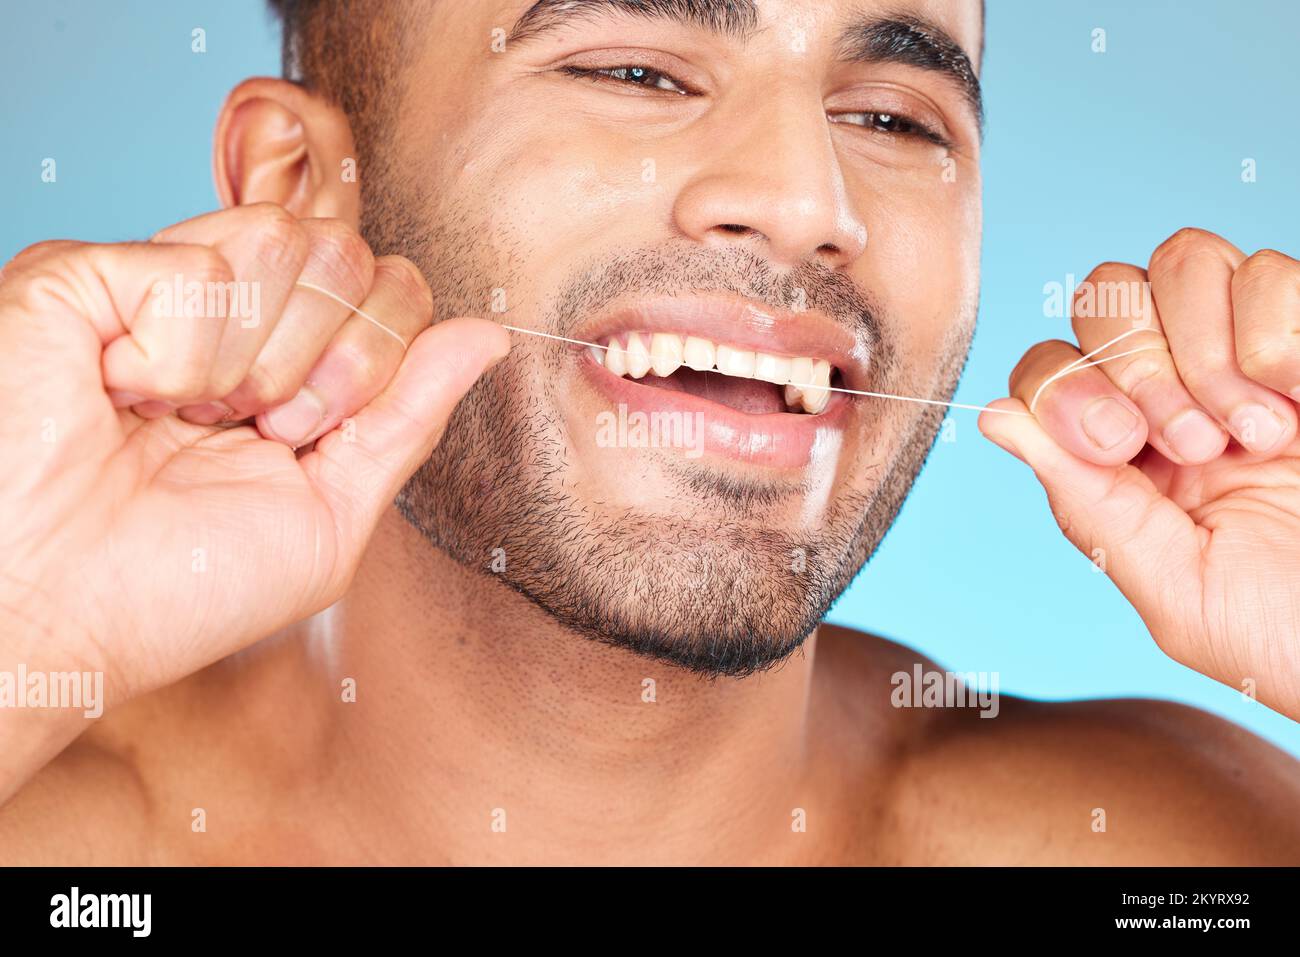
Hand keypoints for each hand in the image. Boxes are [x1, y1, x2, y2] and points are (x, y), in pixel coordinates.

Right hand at [0, 203, 507, 705]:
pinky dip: (178, 359)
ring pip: (293, 242)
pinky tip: (120, 393)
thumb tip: (486, 335)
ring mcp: (157, 284)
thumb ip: (410, 414)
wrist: (61, 620)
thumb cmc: (182, 587)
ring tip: (186, 416)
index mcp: (286, 358)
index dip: (379, 360)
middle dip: (331, 367)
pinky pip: (206, 269)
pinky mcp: (86, 273)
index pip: (393, 286)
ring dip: (256, 363)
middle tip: (257, 430)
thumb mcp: (334, 510)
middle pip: (356, 256)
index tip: (309, 436)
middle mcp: (229, 312)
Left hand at [980, 228, 1299, 718]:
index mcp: (1127, 456)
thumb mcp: (1176, 587)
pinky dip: (1278, 336)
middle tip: (1196, 447)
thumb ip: (1084, 501)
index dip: (1063, 386)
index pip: (1049, 365)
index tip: (1117, 444)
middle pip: (1105, 294)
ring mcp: (1250, 355)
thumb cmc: (1288, 634)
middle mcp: (1179, 391)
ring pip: (1181, 261)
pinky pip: (1270, 272)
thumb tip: (992, 418)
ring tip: (1256, 435)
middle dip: (1136, 365)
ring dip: (1206, 352)